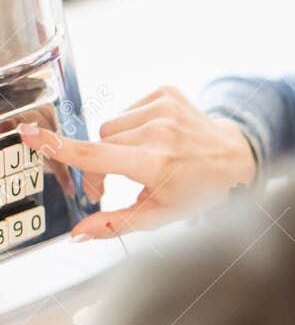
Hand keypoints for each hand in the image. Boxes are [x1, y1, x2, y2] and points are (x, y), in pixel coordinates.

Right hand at [19, 86, 257, 239]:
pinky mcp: (167, 92)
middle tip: (119, 182)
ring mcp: (165, 108)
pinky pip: (127, 110)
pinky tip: (155, 138)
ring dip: (117, 144)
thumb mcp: (162, 214)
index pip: (98, 156)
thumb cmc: (198, 190)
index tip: (31, 135)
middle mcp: (161, 131)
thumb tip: (79, 232)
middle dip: (101, 165)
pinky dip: (133, 126)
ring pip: (110, 126)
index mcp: (158, 163)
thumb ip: (116, 223)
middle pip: (100, 144)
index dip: (60, 148)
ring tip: (144, 157)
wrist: (234, 158)